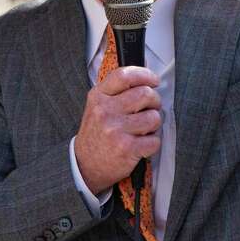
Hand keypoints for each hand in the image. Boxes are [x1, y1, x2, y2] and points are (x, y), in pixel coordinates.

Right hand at [75, 66, 161, 193]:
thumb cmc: (97, 134)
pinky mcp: (127, 148)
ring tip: (144, 129)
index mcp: (98, 97)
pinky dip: (152, 143)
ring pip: (154, 117)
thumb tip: (146, 81)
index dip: (145, 75)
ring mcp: (116, 130)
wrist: (85, 165)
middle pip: (145, 94)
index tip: (154, 81)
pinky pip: (154, 140)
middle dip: (154, 101)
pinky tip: (141, 144)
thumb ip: (116, 92)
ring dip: (154, 124)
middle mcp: (105, 111)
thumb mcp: (97, 107)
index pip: (125, 75)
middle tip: (151, 108)